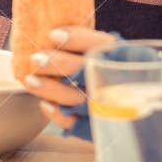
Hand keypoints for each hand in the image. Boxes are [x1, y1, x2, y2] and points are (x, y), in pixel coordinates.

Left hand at [19, 25, 117, 139]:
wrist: (131, 113)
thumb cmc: (111, 75)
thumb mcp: (110, 56)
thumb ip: (89, 45)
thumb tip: (53, 34)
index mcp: (124, 58)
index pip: (102, 45)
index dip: (77, 38)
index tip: (53, 34)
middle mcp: (118, 82)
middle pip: (87, 71)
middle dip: (58, 64)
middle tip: (36, 59)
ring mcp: (109, 107)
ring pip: (77, 98)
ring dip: (50, 89)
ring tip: (30, 80)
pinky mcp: (97, 127)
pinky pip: (76, 124)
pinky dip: (57, 114)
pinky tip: (45, 104)